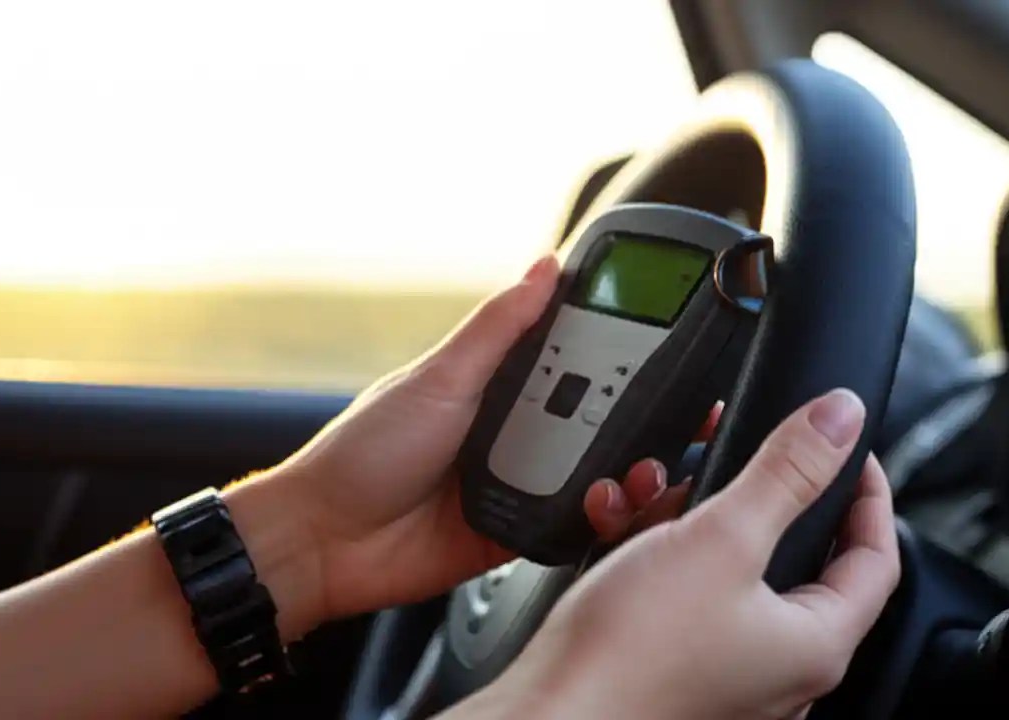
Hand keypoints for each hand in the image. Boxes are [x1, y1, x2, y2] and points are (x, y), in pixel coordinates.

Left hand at [227, 255, 702, 638]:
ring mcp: (524, 483)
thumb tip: (545, 265)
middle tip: (683, 417)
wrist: (326, 543)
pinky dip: (600, 518)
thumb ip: (497, 328)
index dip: (627, 352)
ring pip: (600, 473)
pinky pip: (577, 524)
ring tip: (639, 474)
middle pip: (603, 417)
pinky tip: (607, 509)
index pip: (578, 357)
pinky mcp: (522, 532)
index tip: (673, 345)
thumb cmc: (364, 452)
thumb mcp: (438, 377)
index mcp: (500, 383)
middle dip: (646, 418)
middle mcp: (519, 430)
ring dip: (629, 473)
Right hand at [464, 389, 899, 719]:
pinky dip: (661, 555)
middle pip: (798, 559)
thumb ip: (788, 473)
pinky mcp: (679, 668)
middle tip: (734, 460)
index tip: (844, 446)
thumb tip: (841, 420)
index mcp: (815, 645)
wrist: (550, 712)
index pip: (877, 556)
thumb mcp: (721, 538)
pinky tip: (625, 535)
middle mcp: (781, 669)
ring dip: (696, 519)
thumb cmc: (631, 652)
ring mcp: (729, 673)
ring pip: (733, 571)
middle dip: (757, 496)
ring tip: (656, 497)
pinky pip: (689, 595)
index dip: (867, 490)